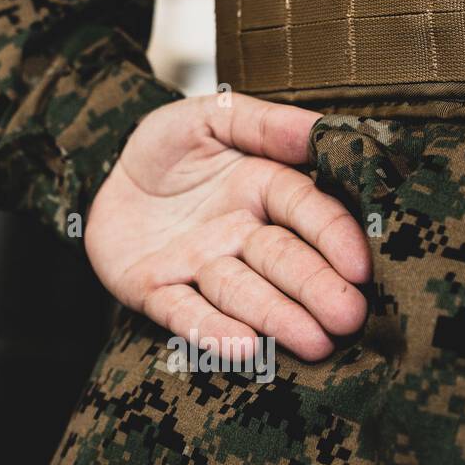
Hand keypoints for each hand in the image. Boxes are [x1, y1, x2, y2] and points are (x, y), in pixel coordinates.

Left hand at [85, 93, 369, 361]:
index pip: (305, 211)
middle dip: (314, 288)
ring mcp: (197, 267)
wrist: (105, 173)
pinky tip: (244, 348)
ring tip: (314, 343)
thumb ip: (263, 123)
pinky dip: (212, 331)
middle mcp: (237, 235)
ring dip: (276, 317)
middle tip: (348, 317)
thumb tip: (319, 129)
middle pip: (281, 261)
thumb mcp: (210, 116)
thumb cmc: (167, 146)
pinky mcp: (155, 292)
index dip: (332, 236)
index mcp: (261, 189)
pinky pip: (184, 312)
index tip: (359, 266)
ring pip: (241, 293)